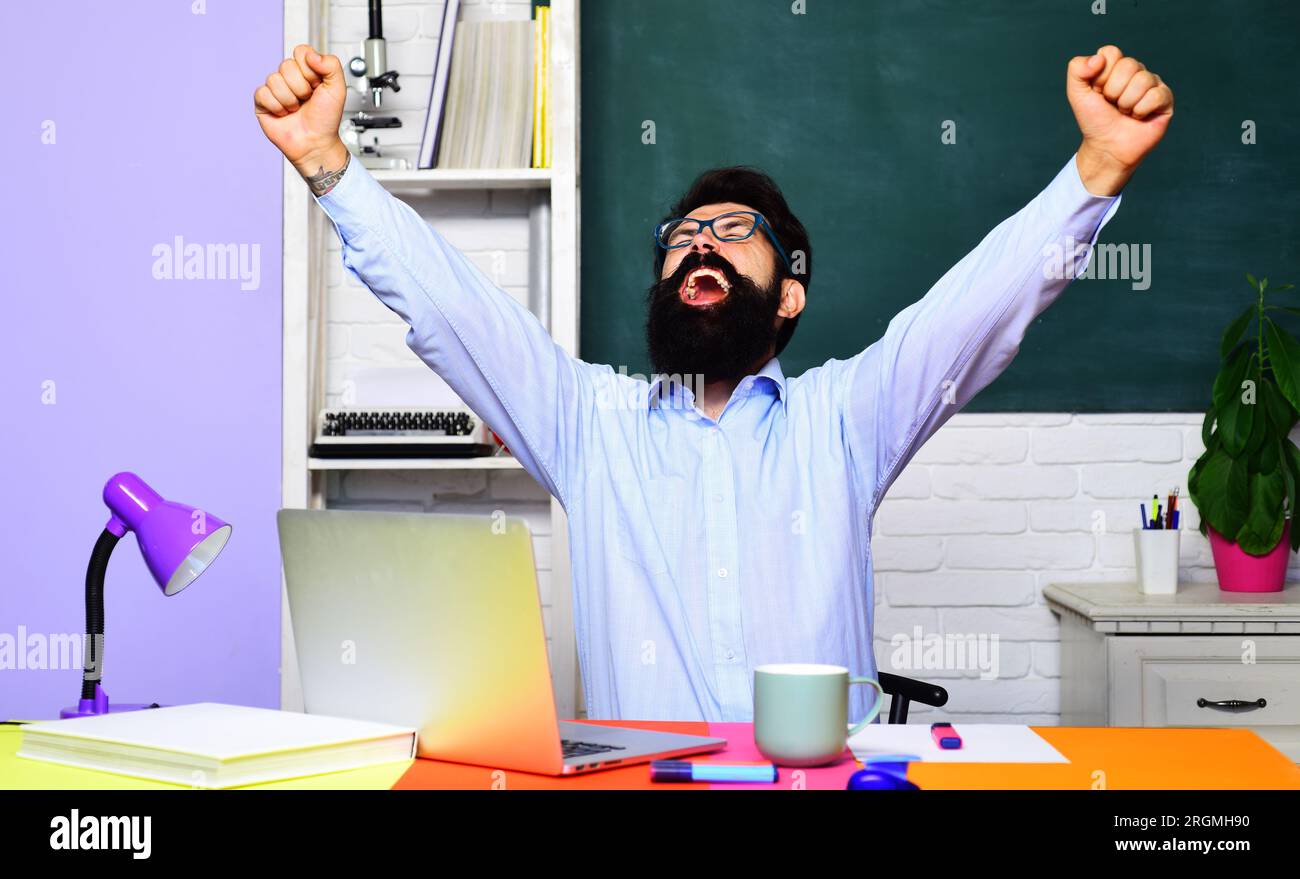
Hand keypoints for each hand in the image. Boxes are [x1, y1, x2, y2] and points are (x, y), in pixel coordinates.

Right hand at [253, 45, 348, 177]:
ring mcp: (275, 89)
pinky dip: (276, 106)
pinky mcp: (262, 101)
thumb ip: (332, 65)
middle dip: (301, 87)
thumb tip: (311, 55)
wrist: (315, 143)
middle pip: (286, 65)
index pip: (301, 52)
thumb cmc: (326, 120)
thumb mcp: (338, 90)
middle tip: (307, 100)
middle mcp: (290, 78)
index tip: (317, 85)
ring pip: (274, 79)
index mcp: (307, 71)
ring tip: (296, 109)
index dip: (310, 70)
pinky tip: (284, 114)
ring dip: (289, 99)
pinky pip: (262, 93)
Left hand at [1066, 45, 1173, 194]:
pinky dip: (1141, 110)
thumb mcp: (1076, 94)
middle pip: (1128, 65)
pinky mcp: (1165, 99)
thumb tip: (1098, 58)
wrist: (1107, 147)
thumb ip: (1076, 69)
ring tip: (1124, 112)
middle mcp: (1135, 72)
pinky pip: (1156, 95)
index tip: (1098, 92)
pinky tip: (1138, 117)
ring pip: (1142, 80)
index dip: (1101, 75)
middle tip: (1112, 105)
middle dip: (1114, 91)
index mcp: (1115, 67)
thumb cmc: (1094, 121)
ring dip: (1127, 103)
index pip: (1111, 52)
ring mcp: (1152, 84)